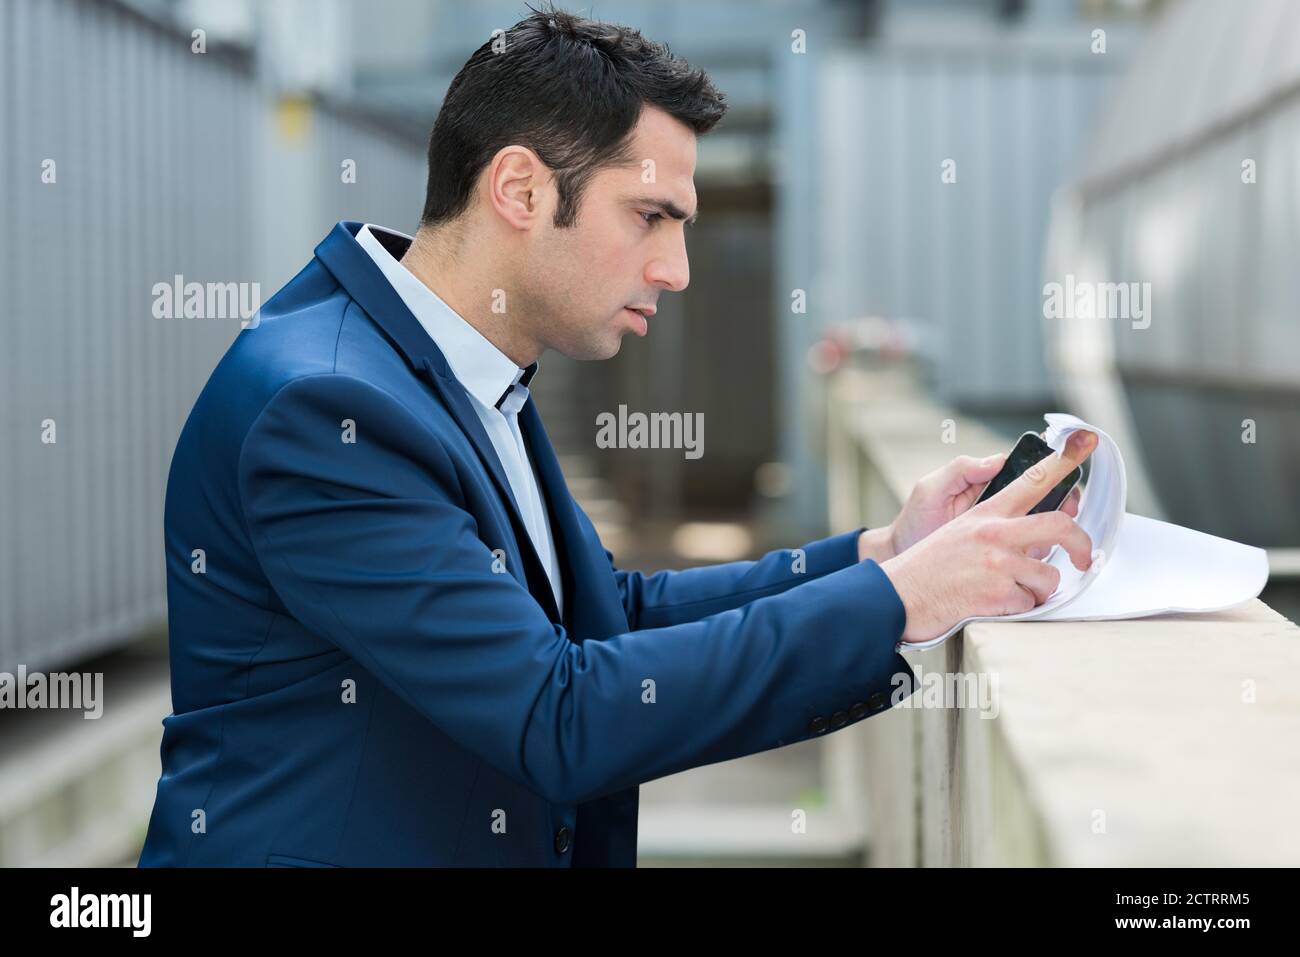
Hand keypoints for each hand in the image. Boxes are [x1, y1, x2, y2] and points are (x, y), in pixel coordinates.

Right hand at [880, 430, 1097, 643]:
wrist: (898, 595)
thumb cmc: (926, 565)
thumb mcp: (954, 525)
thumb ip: (992, 515)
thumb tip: (1024, 512)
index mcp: (987, 513)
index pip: (1033, 479)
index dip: (1064, 459)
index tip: (1086, 441)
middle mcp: (995, 533)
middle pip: (1060, 526)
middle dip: (1082, 545)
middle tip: (1086, 558)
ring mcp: (998, 563)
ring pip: (1049, 577)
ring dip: (1037, 590)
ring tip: (1012, 591)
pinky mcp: (997, 594)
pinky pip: (1030, 604)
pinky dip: (1017, 610)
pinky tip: (994, 605)